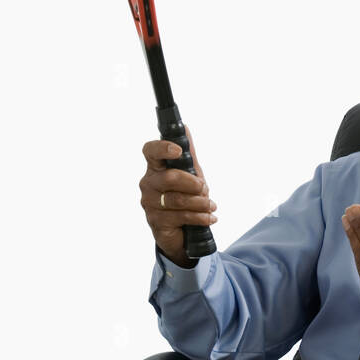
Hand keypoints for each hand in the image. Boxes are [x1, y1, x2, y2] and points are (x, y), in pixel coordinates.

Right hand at [139, 124, 216, 267]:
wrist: (182, 231)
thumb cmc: (184, 196)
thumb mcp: (190, 174)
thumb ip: (188, 154)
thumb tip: (185, 128)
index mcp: (155, 168)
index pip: (150, 151)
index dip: (162, 148)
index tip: (178, 151)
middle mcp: (148, 183)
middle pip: (170, 178)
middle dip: (193, 183)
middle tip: (205, 188)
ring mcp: (150, 203)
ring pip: (177, 199)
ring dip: (200, 203)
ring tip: (211, 206)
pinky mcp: (155, 221)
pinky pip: (180, 216)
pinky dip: (200, 217)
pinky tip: (209, 218)